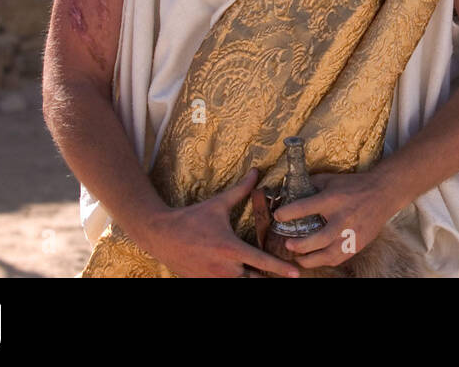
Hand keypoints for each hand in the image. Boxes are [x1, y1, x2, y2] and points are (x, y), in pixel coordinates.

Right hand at [132, 168, 299, 277]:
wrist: (161, 235)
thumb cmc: (191, 218)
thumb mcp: (218, 204)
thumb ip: (241, 190)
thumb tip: (256, 172)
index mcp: (231, 249)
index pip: (262, 262)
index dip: (281, 268)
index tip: (297, 273)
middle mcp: (224, 268)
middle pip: (255, 280)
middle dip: (269, 278)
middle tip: (286, 275)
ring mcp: (213, 279)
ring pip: (241, 285)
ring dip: (252, 280)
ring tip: (264, 276)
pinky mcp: (203, 283)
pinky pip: (225, 286)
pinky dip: (235, 281)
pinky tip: (243, 275)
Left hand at [273, 169, 403, 269]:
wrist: (384, 193)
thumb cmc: (354, 185)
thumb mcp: (332, 179)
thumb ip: (312, 184)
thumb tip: (291, 188)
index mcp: (333, 200)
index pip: (304, 208)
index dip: (287, 213)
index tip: (278, 216)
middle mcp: (342, 218)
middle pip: (315, 240)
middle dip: (298, 246)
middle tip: (287, 245)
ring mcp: (351, 233)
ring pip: (327, 255)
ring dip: (309, 259)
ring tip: (298, 258)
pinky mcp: (358, 243)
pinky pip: (338, 258)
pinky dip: (324, 261)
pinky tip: (316, 259)